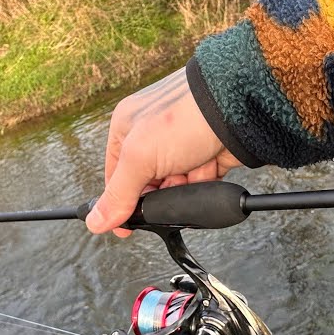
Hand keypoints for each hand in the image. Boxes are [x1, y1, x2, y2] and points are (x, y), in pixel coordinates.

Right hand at [87, 67, 241, 236]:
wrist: (237, 108)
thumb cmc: (185, 116)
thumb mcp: (140, 157)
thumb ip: (119, 193)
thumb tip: (96, 221)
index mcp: (126, 128)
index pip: (115, 177)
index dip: (121, 203)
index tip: (127, 227)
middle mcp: (152, 135)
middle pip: (147, 185)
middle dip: (162, 190)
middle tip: (169, 182)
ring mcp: (180, 144)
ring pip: (175, 186)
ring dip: (185, 185)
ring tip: (193, 168)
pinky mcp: (206, 153)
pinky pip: (199, 182)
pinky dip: (205, 178)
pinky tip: (209, 164)